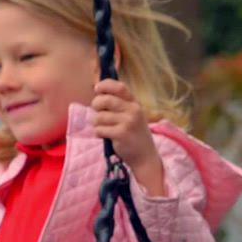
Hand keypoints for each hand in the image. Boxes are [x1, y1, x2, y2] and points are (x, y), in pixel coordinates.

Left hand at [91, 79, 164, 195]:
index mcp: (135, 103)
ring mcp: (128, 122)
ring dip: (97, 124)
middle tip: (99, 114)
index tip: (97, 89)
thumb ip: (119, 104)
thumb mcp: (132, 116)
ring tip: (106, 129)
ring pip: (99, 117)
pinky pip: (99, 129)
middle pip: (104, 100)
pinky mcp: (121, 134)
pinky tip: (108, 137)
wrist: (145, 156)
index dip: (105, 85)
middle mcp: (133, 110)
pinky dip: (99, 134)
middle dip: (96, 106)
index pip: (119, 87)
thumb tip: (98, 94)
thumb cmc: (134, 134)